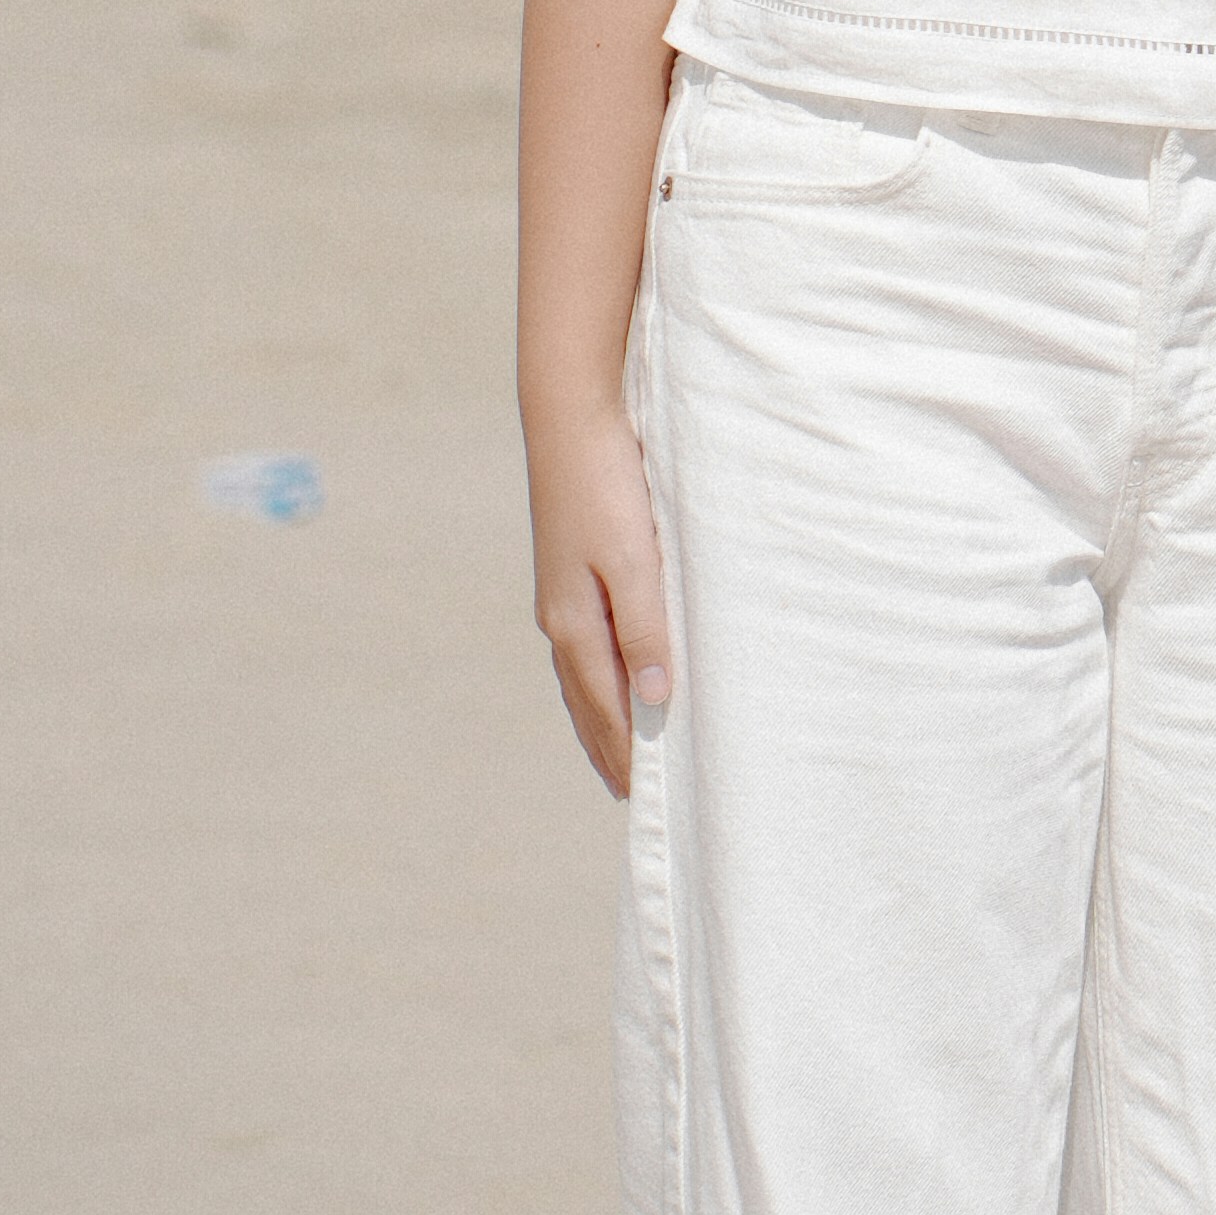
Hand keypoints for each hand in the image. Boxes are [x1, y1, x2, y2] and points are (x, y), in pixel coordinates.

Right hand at [526, 387, 668, 797]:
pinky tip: (606, 676)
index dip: (626, 751)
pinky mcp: (568, 571)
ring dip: (600, 716)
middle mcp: (559, 618)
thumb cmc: (609, 487)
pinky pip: (583, 645)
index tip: (647, 796)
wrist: (570, 418)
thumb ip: (647, 628)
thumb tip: (656, 699)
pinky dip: (596, 677)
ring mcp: (560, 595)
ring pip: (581, 675)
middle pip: (587, 701)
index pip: (606, 707)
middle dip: (609, 747)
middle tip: (632, 793)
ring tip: (617, 751)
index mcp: (574, 623)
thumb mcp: (635, 560)